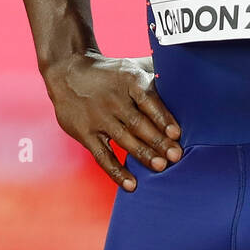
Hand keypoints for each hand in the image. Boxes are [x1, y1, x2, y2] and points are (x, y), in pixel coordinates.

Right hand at [43, 51, 180, 190]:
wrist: (67, 71)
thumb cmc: (108, 72)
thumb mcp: (130, 65)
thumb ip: (155, 71)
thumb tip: (183, 75)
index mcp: (128, 81)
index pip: (148, 100)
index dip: (163, 117)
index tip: (176, 133)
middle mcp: (114, 100)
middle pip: (138, 123)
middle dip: (158, 141)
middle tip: (176, 156)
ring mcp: (98, 118)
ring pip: (123, 140)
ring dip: (143, 155)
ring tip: (160, 166)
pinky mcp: (85, 133)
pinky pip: (102, 156)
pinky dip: (116, 171)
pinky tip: (130, 184)